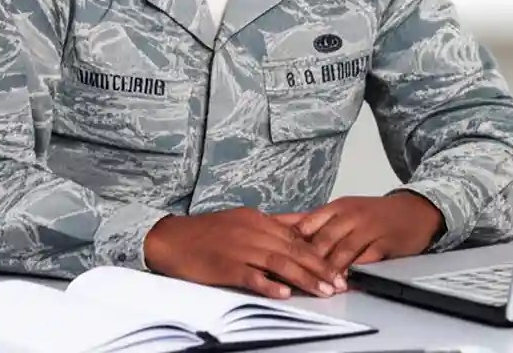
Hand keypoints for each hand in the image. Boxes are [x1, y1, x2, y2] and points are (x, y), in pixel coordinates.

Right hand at [143, 207, 344, 299]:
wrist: (172, 238)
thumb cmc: (208, 232)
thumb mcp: (244, 220)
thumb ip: (273, 226)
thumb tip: (301, 230)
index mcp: (260, 220)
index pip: (299, 237)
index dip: (321, 253)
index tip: (339, 267)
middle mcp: (254, 233)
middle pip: (295, 250)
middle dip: (321, 268)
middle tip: (340, 283)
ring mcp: (240, 249)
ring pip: (280, 263)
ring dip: (305, 278)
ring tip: (324, 291)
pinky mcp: (225, 267)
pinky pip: (251, 275)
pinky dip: (269, 284)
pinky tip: (284, 293)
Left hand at [276, 192, 443, 278]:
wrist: (415, 211)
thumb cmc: (374, 214)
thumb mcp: (344, 211)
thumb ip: (315, 221)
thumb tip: (278, 225)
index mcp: (337, 207)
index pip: (306, 225)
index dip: (288, 244)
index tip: (273, 259)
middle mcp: (350, 215)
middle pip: (321, 241)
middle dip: (305, 263)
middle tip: (288, 280)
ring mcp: (368, 228)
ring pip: (342, 252)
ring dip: (328, 271)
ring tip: (317, 288)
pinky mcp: (384, 242)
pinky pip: (367, 260)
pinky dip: (354, 273)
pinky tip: (345, 285)